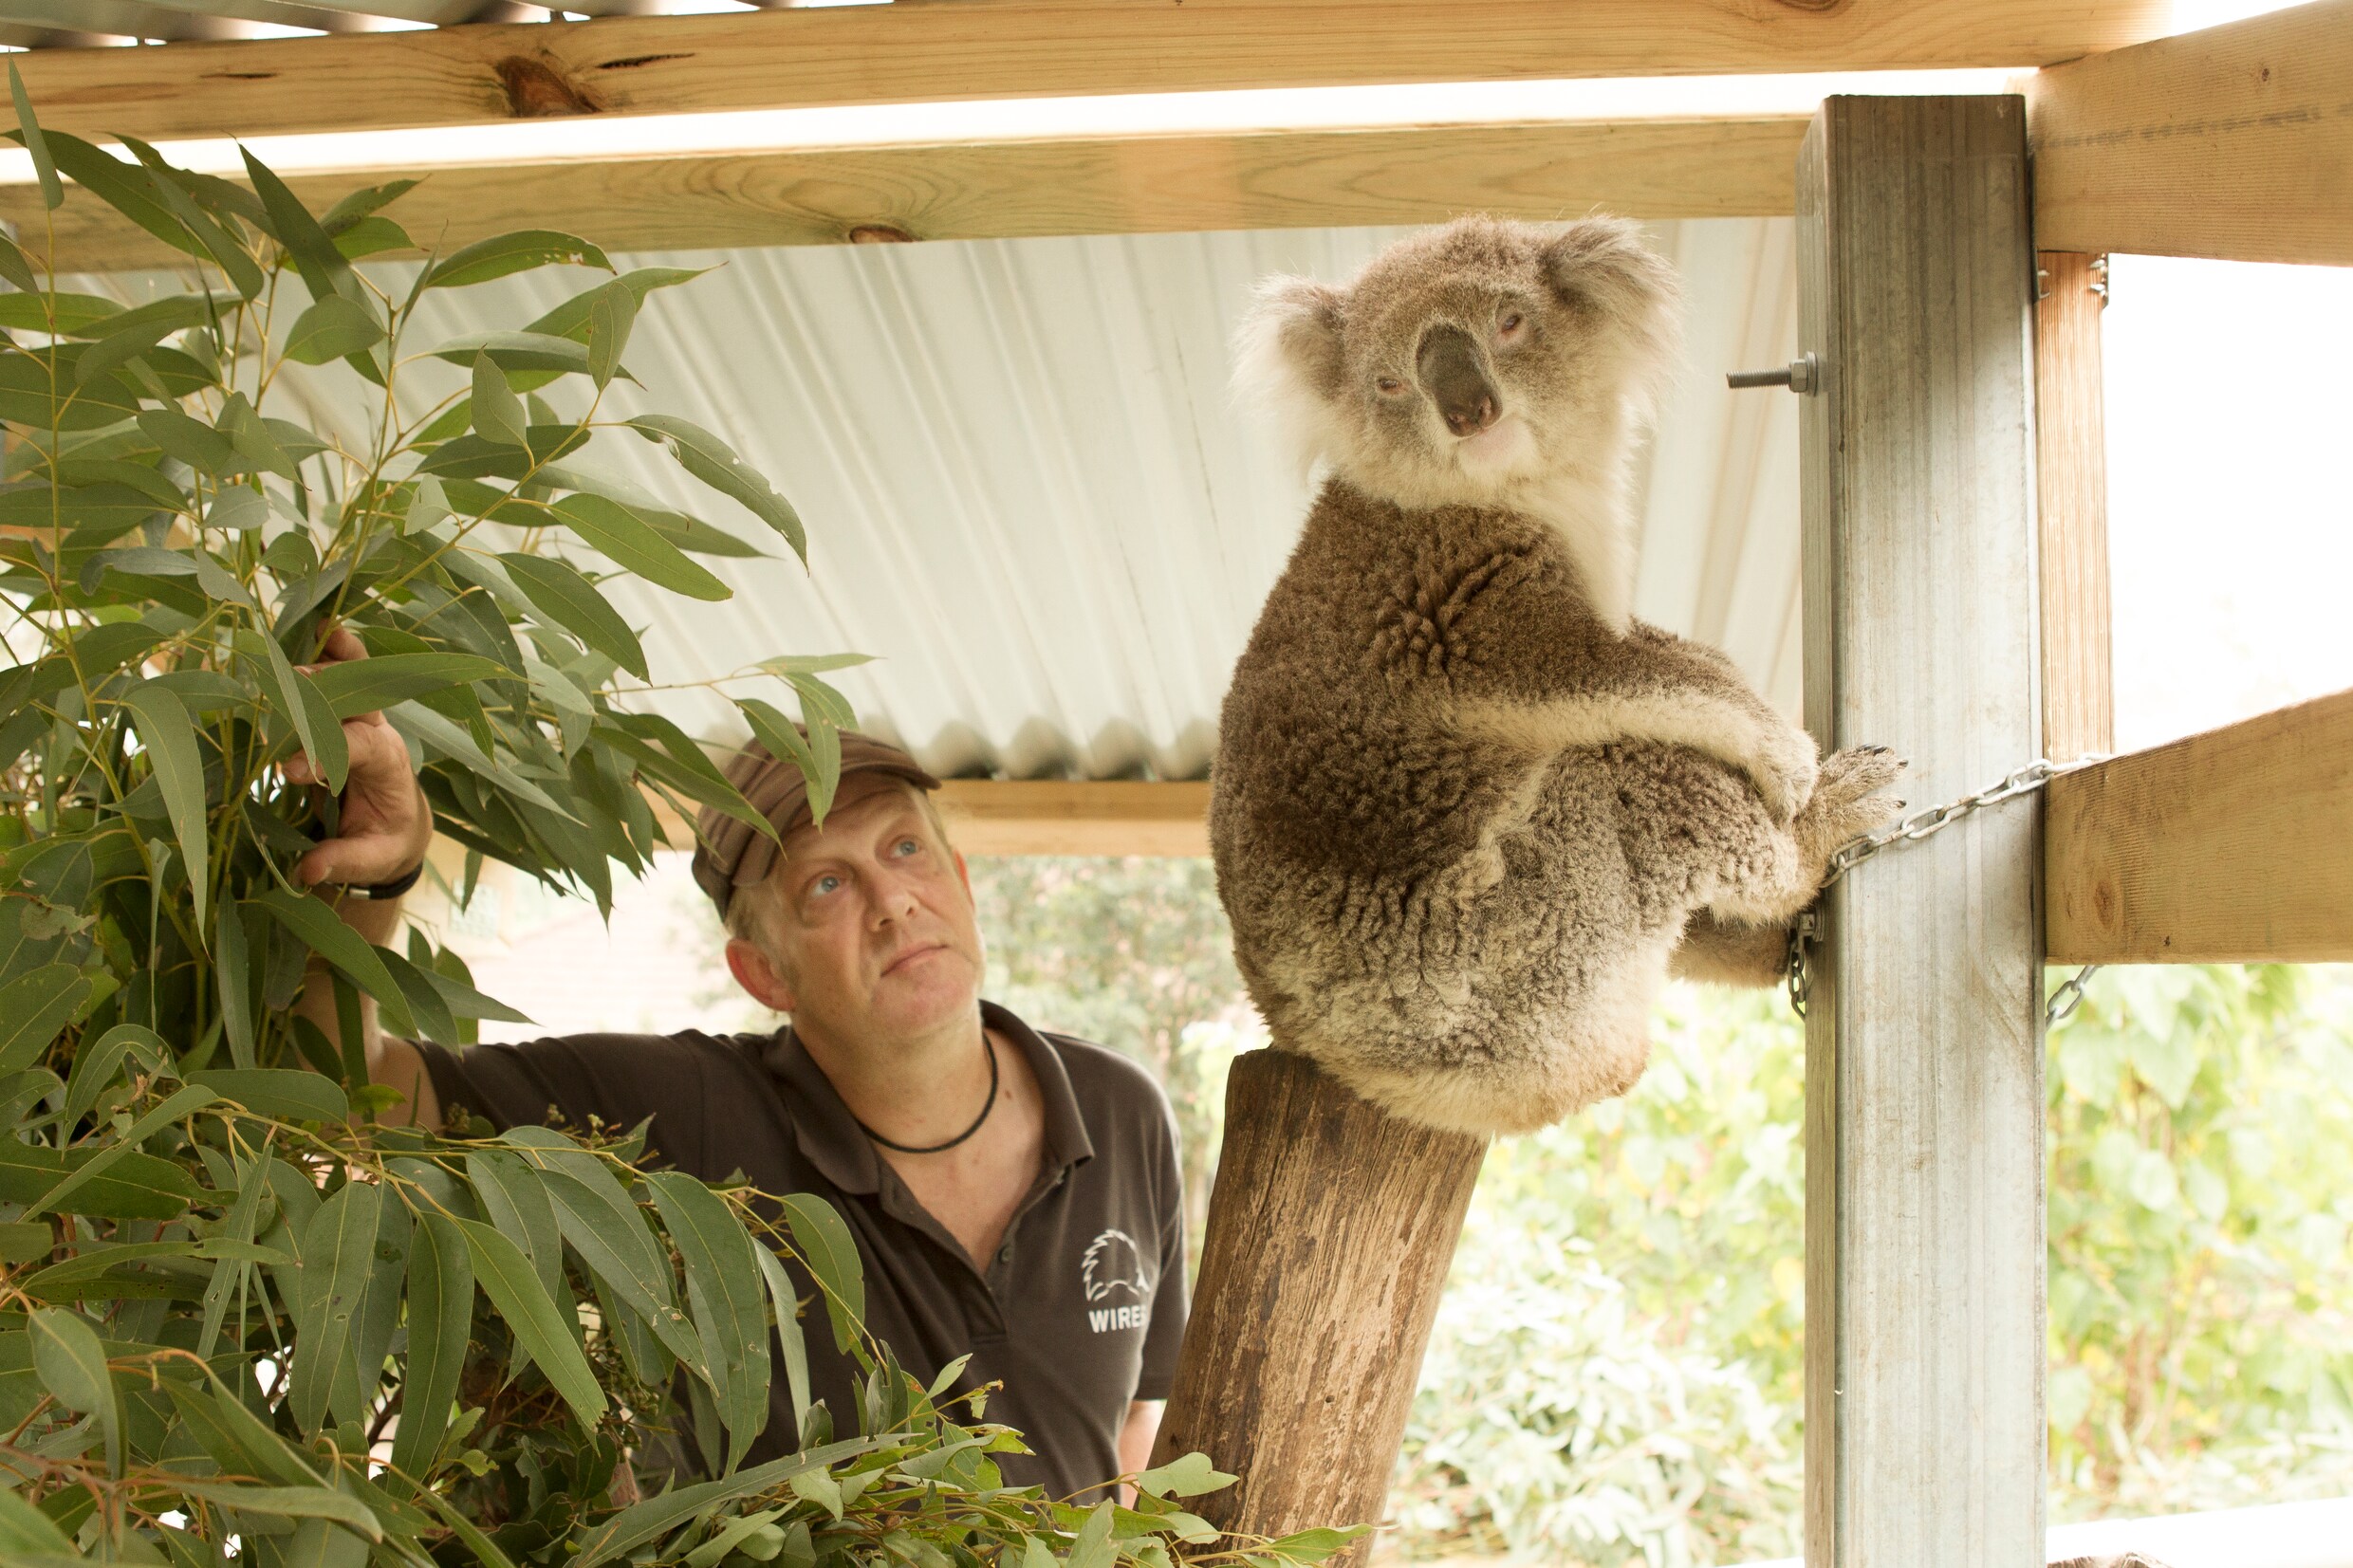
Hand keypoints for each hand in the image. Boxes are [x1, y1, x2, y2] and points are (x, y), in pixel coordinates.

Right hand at [287, 626, 433, 889]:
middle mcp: (378, 730)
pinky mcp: (343, 710)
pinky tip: (311, 624)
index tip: (290, 769)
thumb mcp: (376, 857)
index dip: (326, 753)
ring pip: (351, 674)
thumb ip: (345, 860)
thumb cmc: (387, 840)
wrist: (400, 821)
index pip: (357, 749)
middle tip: (292, 683)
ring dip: (322, 661)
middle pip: (362, 696)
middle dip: (329, 689)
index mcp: (388, 764)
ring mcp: (362, 714)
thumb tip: (308, 872)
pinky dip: (327, 647)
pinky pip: (340, 670)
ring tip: (285, 650)